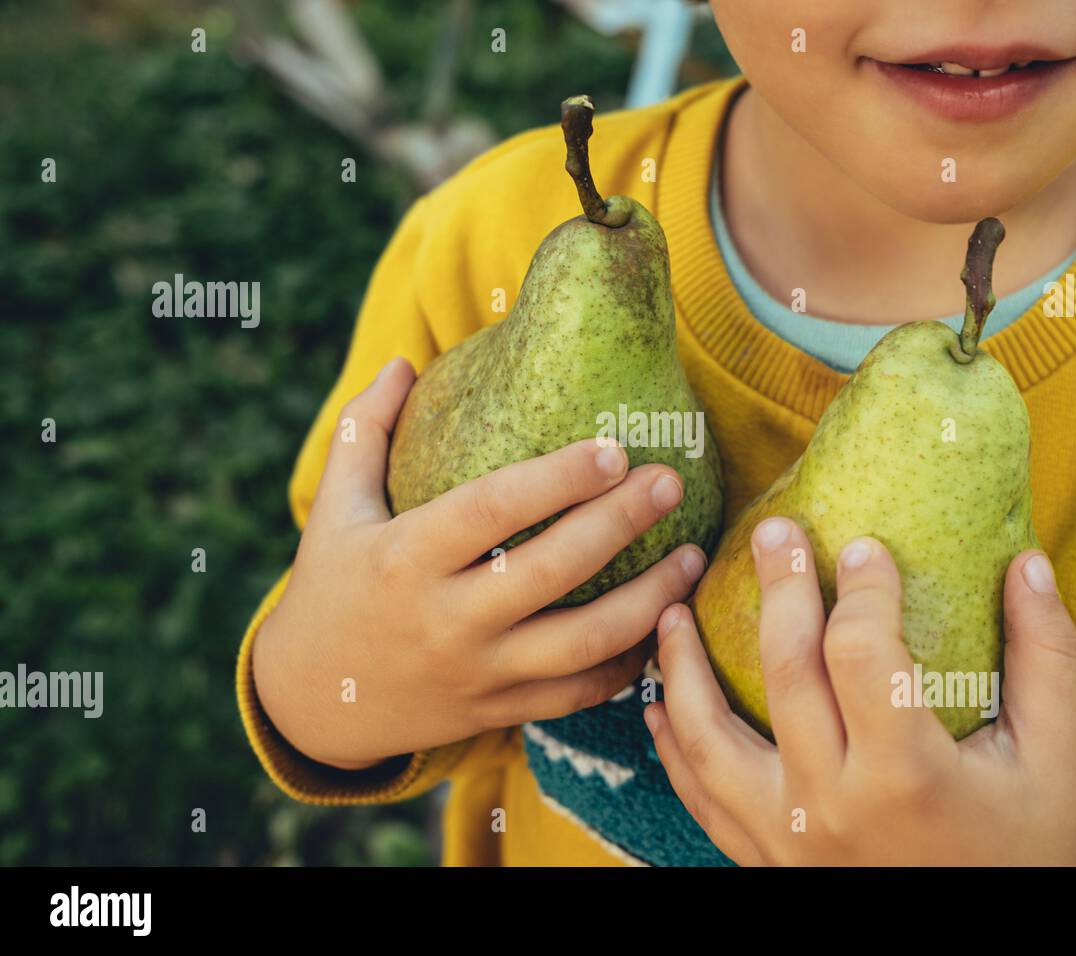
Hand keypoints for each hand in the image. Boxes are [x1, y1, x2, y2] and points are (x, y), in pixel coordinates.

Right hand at [253, 357, 704, 769]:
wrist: (317, 705)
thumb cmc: (331, 589)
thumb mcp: (333, 511)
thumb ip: (364, 433)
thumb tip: (401, 361)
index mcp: (406, 558)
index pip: (491, 511)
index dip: (557, 479)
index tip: (614, 447)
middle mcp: (446, 620)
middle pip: (551, 571)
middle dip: (620, 524)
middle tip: (671, 481)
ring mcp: (477, 673)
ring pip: (580, 644)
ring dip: (647, 601)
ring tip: (693, 556)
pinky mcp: (499, 711)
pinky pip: (577, 694)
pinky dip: (627, 663)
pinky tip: (662, 622)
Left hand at [645, 517, 1075, 864]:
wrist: (991, 949)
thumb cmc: (1027, 854)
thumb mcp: (1053, 761)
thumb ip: (1044, 658)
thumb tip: (1029, 563)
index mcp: (906, 774)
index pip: (863, 652)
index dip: (862, 589)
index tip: (864, 547)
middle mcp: (832, 803)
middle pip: (784, 673)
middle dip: (776, 590)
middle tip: (772, 532)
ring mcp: (787, 836)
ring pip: (708, 738)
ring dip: (681, 668)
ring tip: (671, 612)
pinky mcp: (765, 860)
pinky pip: (699, 797)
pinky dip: (673, 747)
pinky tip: (661, 707)